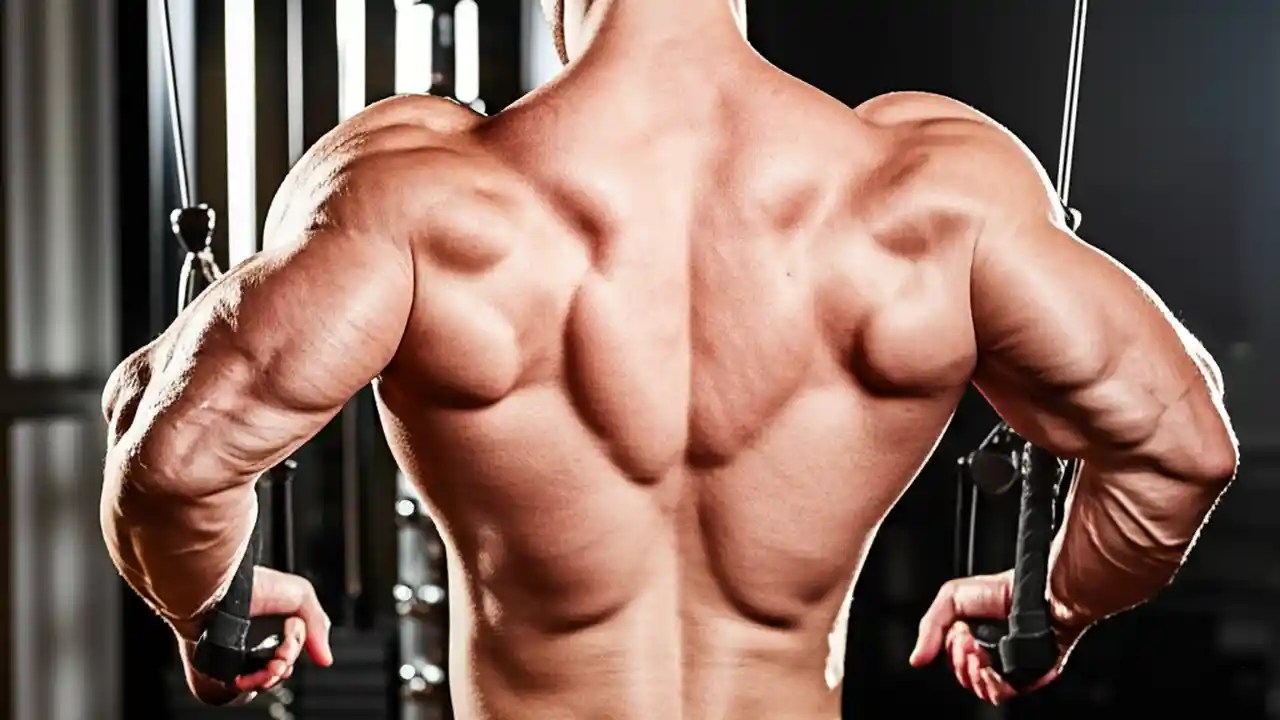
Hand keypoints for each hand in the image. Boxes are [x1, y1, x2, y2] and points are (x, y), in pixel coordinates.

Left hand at [177, 567, 334, 704]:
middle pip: (282, 667)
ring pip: (263, 680)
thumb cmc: (252, 586)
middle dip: (282, 666)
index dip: (295, 648)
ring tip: (263, 670)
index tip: (289, 640)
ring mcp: (239, 654)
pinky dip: (246, 686)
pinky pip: (238, 688)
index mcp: (276, 623)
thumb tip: (325, 659)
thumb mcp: (301, 594)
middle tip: (277, 657)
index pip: (295, 648)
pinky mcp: (220, 668)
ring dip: (267, 679)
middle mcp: (258, 639)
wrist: (214, 595)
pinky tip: (242, 678)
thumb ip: (318, 624)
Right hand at [909, 570, 1075, 705]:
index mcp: (969, 637)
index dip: (951, 651)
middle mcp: (988, 654)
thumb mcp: (951, 597)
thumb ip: (930, 627)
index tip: (960, 634)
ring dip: (975, 675)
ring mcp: (1007, 667)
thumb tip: (915, 660)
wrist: (1039, 596)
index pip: (950, 660)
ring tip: (982, 654)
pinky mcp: (1026, 678)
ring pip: (980, 689)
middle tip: (971, 641)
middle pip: (962, 676)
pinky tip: (992, 670)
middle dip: (962, 661)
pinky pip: (1003, 694)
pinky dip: (992, 687)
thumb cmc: (1000, 589)